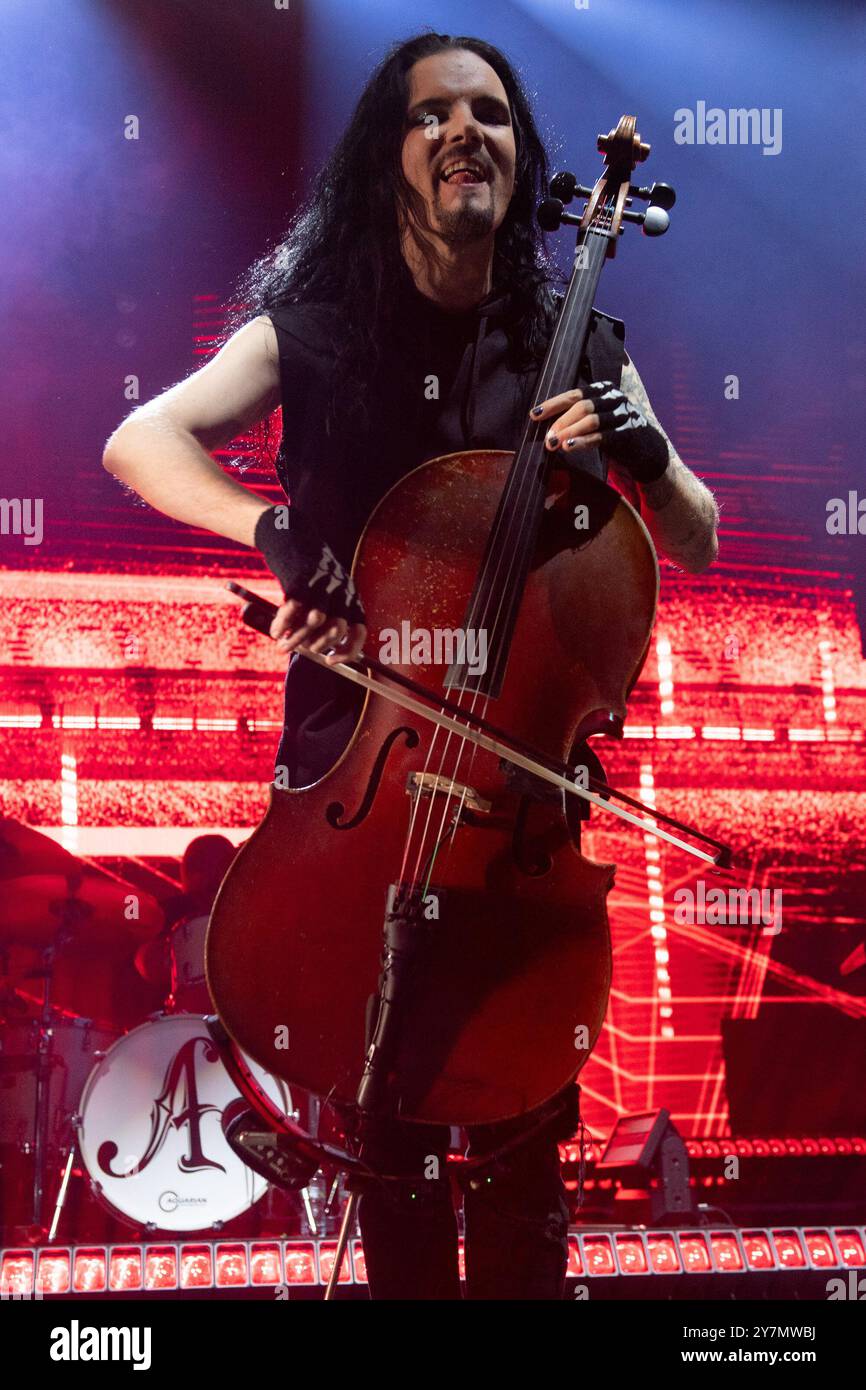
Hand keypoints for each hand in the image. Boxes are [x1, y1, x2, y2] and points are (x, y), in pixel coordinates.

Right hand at [254, 506, 366, 665]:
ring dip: (296, 639)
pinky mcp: (301, 579)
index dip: (348, 650)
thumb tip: (310, 648)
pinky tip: (274, 630)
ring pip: (315, 622)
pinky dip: (282, 624)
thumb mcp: (319, 590)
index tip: (331, 661)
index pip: (358, 629)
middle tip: (298, 650)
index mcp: (349, 595)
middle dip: (317, 646)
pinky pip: (293, 609)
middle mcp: (340, 590)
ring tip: (281, 644)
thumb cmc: (303, 568)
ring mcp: (322, 584)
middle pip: (337, 629)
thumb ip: (319, 616)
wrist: (289, 533)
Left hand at [530, 379, 669, 482]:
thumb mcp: (598, 418)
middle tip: (546, 437)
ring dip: (570, 432)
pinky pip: (602, 436)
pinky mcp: (628, 432)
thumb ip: (577, 416)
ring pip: (592, 420)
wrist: (646, 449)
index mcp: (603, 390)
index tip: (535, 414)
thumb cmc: (615, 432)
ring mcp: (623, 414)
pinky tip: (569, 447)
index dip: (553, 404)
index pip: (574, 394)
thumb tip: (547, 425)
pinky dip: (584, 441)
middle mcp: (614, 398)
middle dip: (561, 421)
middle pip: (582, 406)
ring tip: (554, 444)